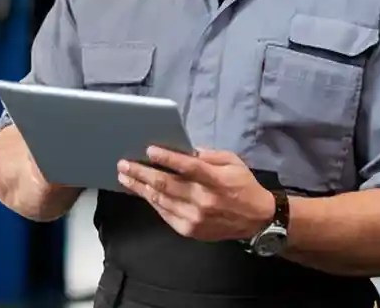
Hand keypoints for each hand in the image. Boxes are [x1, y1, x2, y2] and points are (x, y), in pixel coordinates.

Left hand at [117, 146, 275, 241]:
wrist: (256, 219)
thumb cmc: (243, 185)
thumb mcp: (232, 162)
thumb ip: (207, 156)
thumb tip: (183, 150)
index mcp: (216, 180)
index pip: (187, 166)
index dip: (166, 158)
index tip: (149, 150)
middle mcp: (203, 200)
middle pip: (165, 184)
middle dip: (141, 173)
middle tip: (123, 164)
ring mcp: (195, 218)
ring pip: (160, 200)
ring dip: (140, 188)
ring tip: (125, 177)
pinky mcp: (190, 230)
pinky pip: (165, 214)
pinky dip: (152, 201)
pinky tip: (142, 192)